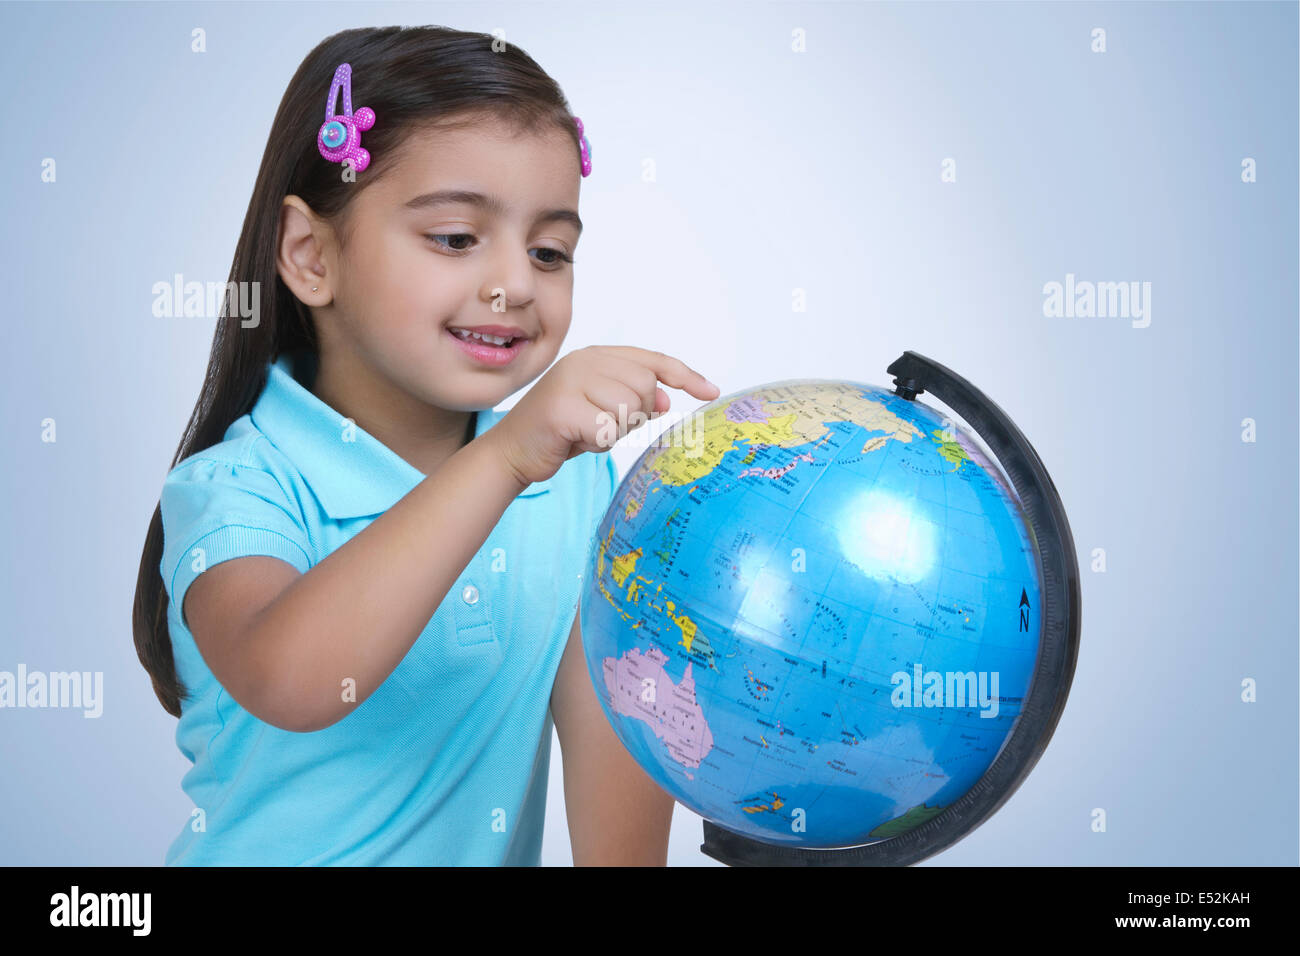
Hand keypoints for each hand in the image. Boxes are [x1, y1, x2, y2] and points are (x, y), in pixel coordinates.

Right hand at [486, 345, 719, 487]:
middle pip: (644, 386)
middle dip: (633, 415)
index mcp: (597, 356)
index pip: (652, 360)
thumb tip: (663, 398)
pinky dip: (597, 443)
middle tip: (602, 425)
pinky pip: (607, 430)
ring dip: (614, 432)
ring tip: (586, 432)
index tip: (710, 392)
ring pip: (628, 408)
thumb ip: (633, 400)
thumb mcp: (605, 413)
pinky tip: (575, 440)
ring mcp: (571, 380)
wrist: (513, 451)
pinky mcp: (561, 407)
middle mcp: (584, 360)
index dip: (685, 376)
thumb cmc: (562, 432)